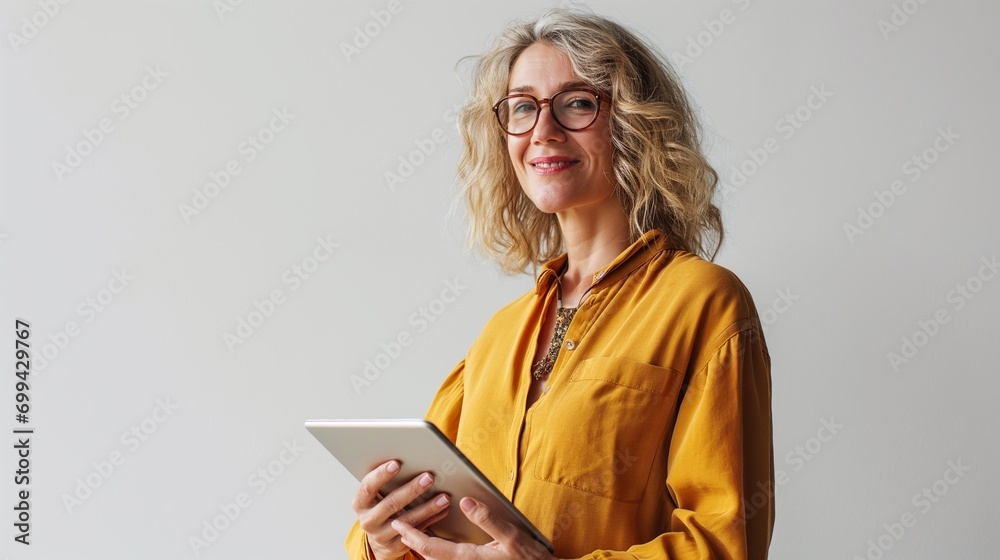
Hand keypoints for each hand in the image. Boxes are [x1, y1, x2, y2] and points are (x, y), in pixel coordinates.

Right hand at [351, 460, 451, 559]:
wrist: (379, 538)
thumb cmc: (380, 506)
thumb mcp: (376, 495)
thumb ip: (385, 481)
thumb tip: (410, 458)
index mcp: (360, 502)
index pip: (368, 486)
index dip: (381, 475)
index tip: (396, 463)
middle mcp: (368, 520)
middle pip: (391, 503)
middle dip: (412, 489)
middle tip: (429, 477)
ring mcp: (382, 535)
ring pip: (408, 520)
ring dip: (428, 507)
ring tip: (444, 497)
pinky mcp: (397, 546)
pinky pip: (417, 532)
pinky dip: (433, 518)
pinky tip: (443, 509)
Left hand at [391, 497, 556, 559]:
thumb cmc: (530, 559)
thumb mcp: (513, 536)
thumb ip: (489, 520)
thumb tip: (466, 502)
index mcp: (469, 558)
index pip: (431, 549)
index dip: (412, 536)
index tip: (398, 524)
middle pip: (430, 556)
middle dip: (413, 542)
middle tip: (398, 524)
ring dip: (424, 547)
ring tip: (413, 532)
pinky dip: (438, 552)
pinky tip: (438, 543)